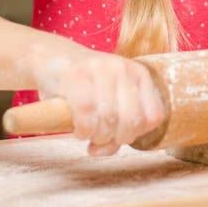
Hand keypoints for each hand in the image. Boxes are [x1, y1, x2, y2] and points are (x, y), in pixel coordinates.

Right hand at [36, 48, 165, 156]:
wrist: (53, 59)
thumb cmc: (86, 86)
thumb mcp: (113, 97)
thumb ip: (122, 121)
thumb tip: (113, 147)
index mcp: (139, 74)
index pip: (154, 115)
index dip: (138, 134)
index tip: (120, 136)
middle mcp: (122, 68)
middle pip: (132, 121)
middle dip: (115, 139)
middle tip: (101, 139)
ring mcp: (99, 69)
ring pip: (109, 120)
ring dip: (97, 137)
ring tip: (88, 133)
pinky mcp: (75, 75)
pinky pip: (86, 116)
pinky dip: (82, 131)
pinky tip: (78, 129)